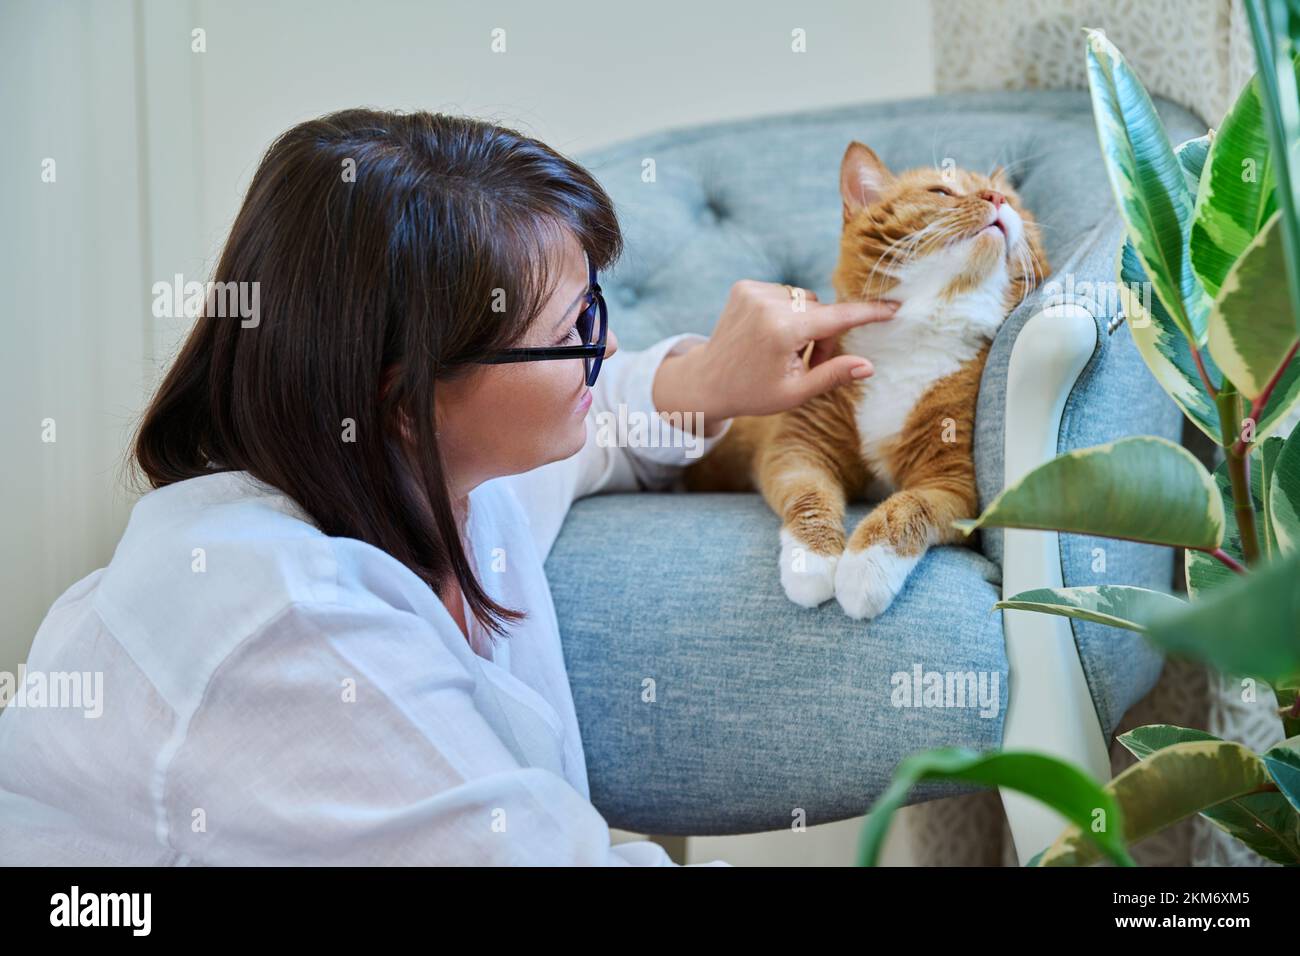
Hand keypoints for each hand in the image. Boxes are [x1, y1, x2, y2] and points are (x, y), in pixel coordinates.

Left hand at [653, 279, 898, 426]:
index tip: (894, 306)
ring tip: (785, 349)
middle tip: (807, 361)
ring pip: (803, 299)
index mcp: (782, 331)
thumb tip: (868, 366)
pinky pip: (783, 293)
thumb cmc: (752, 392)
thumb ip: (832, 376)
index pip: (837, 318)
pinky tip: (768, 333)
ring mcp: (752, 291)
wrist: (706, 381)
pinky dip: (785, 310)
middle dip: (822, 332)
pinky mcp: (743, 286)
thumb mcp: (794, 393)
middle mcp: (767, 305)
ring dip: (804, 320)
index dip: (868, 313)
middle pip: (820, 309)